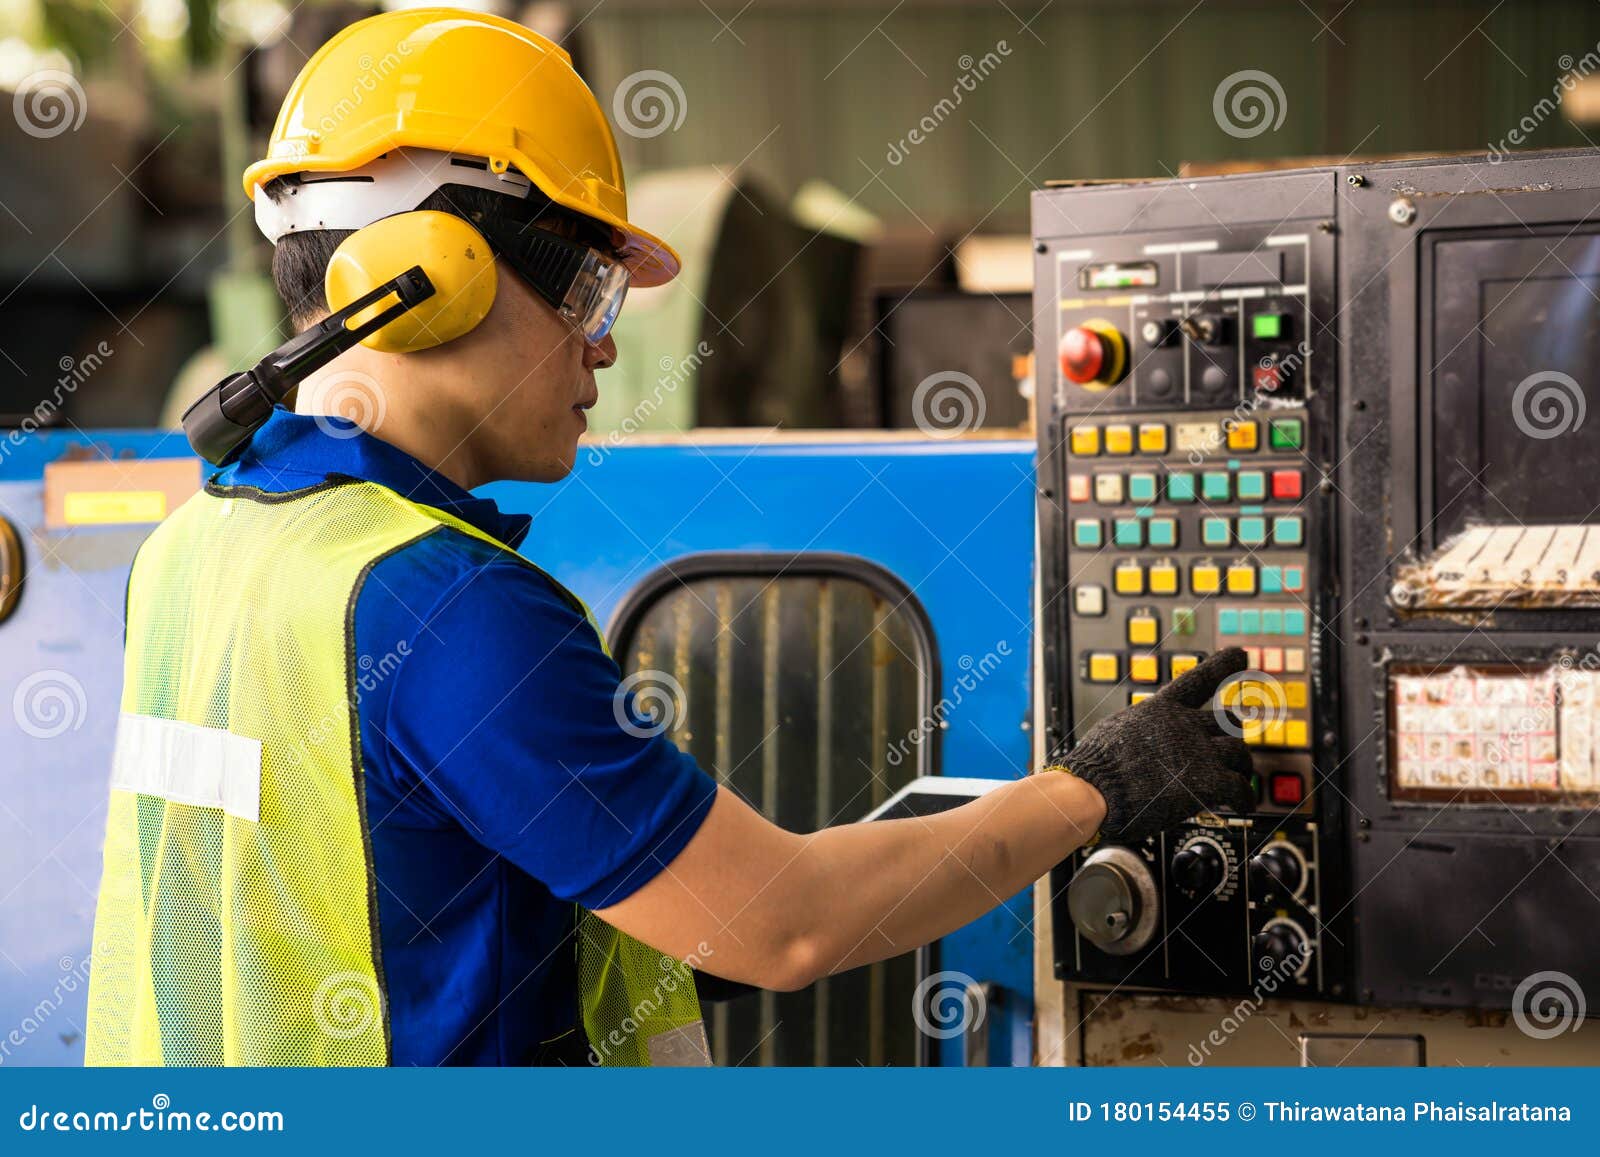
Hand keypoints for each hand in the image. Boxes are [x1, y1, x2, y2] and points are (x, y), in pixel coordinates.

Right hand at [1060, 648, 1254, 840]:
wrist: (1095, 790)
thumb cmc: (1096, 765)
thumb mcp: (1116, 728)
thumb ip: (1141, 727)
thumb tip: (1143, 734)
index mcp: (1161, 709)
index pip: (1199, 678)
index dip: (1223, 665)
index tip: (1240, 656)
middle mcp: (1185, 725)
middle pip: (1229, 721)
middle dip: (1233, 735)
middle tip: (1233, 748)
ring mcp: (1200, 752)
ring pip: (1239, 754)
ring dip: (1241, 768)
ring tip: (1238, 780)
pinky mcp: (1208, 782)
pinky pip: (1240, 788)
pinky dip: (1243, 797)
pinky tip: (1240, 804)